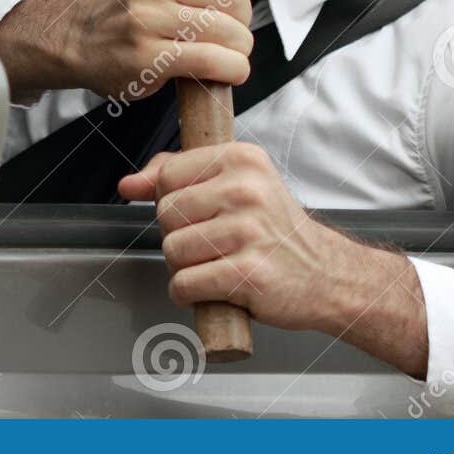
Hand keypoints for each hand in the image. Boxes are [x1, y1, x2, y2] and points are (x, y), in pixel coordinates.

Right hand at [63, 0, 275, 99]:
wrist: (81, 37)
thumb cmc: (136, 1)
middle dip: (241, 20)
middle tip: (222, 28)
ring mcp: (146, 17)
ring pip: (230, 32)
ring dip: (238, 48)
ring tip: (223, 50)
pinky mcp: (147, 56)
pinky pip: (213, 61)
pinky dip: (231, 69)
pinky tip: (226, 70)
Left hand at [118, 141, 336, 330]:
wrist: (325, 274)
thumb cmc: (275, 231)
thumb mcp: (235, 184)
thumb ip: (178, 175)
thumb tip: (129, 184)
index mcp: (242, 159)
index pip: (168, 175)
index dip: (172, 201)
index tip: (197, 214)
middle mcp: (246, 190)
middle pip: (166, 214)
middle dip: (179, 236)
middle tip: (212, 244)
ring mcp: (248, 232)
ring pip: (172, 251)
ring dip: (185, 268)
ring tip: (216, 265)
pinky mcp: (248, 274)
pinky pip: (185, 284)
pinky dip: (189, 294)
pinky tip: (213, 290)